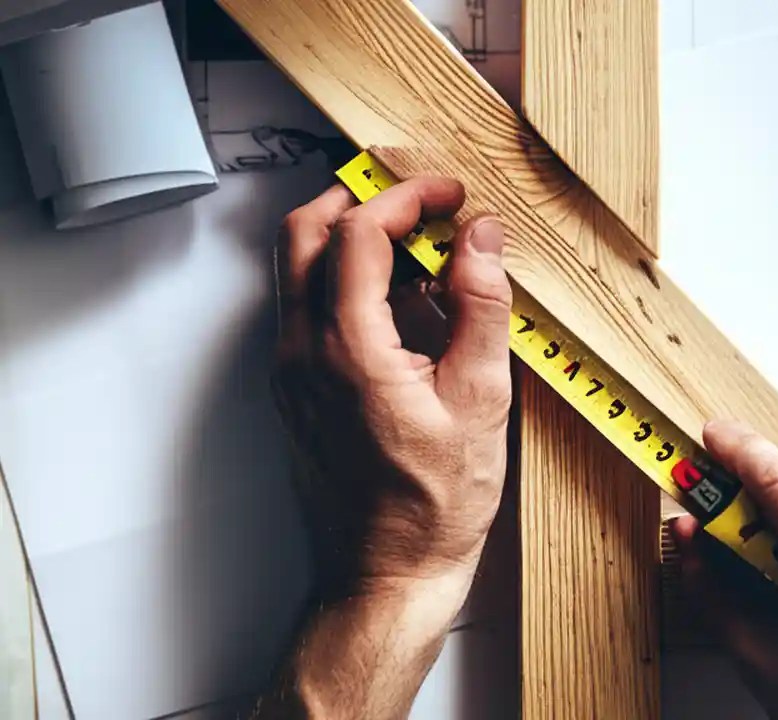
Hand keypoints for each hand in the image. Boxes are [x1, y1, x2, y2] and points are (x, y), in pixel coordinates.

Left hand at [254, 177, 512, 718]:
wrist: (386, 576)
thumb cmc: (434, 505)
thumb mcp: (481, 401)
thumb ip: (482, 307)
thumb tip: (481, 237)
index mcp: (348, 348)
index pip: (359, 231)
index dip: (407, 198)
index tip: (450, 196)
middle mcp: (302, 352)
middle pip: (304, 233)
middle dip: (360, 200)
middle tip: (417, 204)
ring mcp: (290, 374)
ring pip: (297, 269)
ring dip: (348, 240)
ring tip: (417, 254)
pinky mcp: (295, 393)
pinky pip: (305, 311)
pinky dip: (343, 283)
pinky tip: (402, 311)